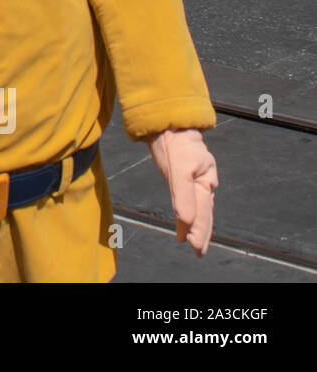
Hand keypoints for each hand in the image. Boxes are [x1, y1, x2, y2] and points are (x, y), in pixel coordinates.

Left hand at [147, 129, 217, 255]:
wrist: (169, 122)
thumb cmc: (177, 144)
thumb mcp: (179, 170)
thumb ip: (182, 196)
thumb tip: (185, 220)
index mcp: (205, 183)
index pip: (202, 213)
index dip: (198, 231)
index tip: (195, 249)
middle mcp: (203, 183)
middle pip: (203, 213)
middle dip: (201, 233)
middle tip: (198, 252)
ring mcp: (194, 179)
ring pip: (199, 207)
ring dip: (196, 225)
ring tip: (193, 241)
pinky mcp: (184, 175)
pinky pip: (190, 198)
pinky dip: (189, 212)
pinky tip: (186, 220)